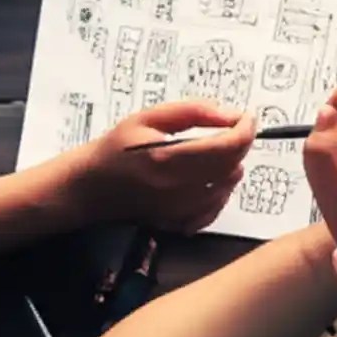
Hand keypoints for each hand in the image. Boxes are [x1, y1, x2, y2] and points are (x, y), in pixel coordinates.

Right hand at [72, 101, 255, 232]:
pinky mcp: (179, 224)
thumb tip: (231, 114)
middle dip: (238, 145)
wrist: (90, 187)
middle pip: (233, 166)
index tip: (247, 117)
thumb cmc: (117, 148)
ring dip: (230, 166)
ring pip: (228, 186)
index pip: (227, 145)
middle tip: (227, 132)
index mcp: (167, 158)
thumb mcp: (149, 117)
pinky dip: (220, 190)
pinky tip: (205, 178)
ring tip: (211, 154)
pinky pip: (217, 207)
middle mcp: (176, 189)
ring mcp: (179, 211)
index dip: (245, 128)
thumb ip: (194, 111)